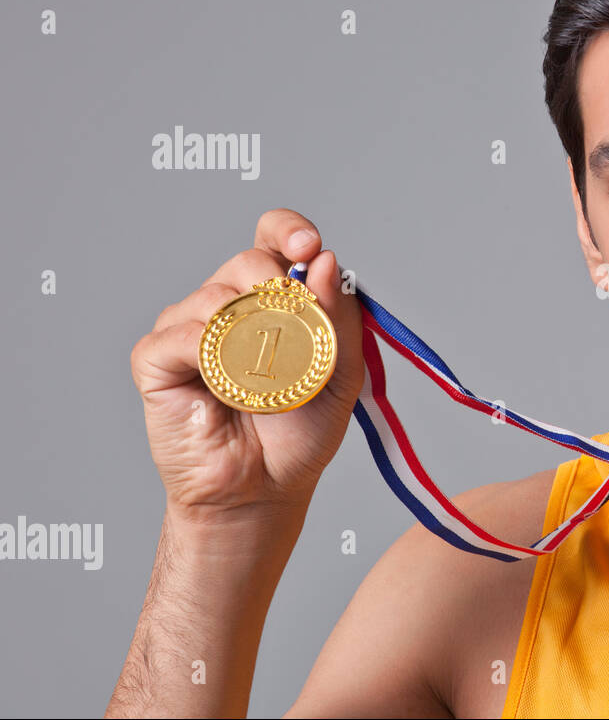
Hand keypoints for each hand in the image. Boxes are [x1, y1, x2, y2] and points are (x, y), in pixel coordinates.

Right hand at [129, 208, 364, 527]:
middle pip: (249, 260)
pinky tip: (224, 382)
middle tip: (295, 331)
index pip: (273, 238)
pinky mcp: (157, 360)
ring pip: (216, 295)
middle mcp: (228, 305)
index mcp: (272, 300)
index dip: (288, 230)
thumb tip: (326, 262)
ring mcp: (189, 329)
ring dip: (249, 333)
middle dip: (279, 287)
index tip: (309, 246)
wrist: (264, 489)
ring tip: (262, 380)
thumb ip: (339, 318)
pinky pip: (180, 334)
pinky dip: (208, 352)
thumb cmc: (299, 434)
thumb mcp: (340, 374)